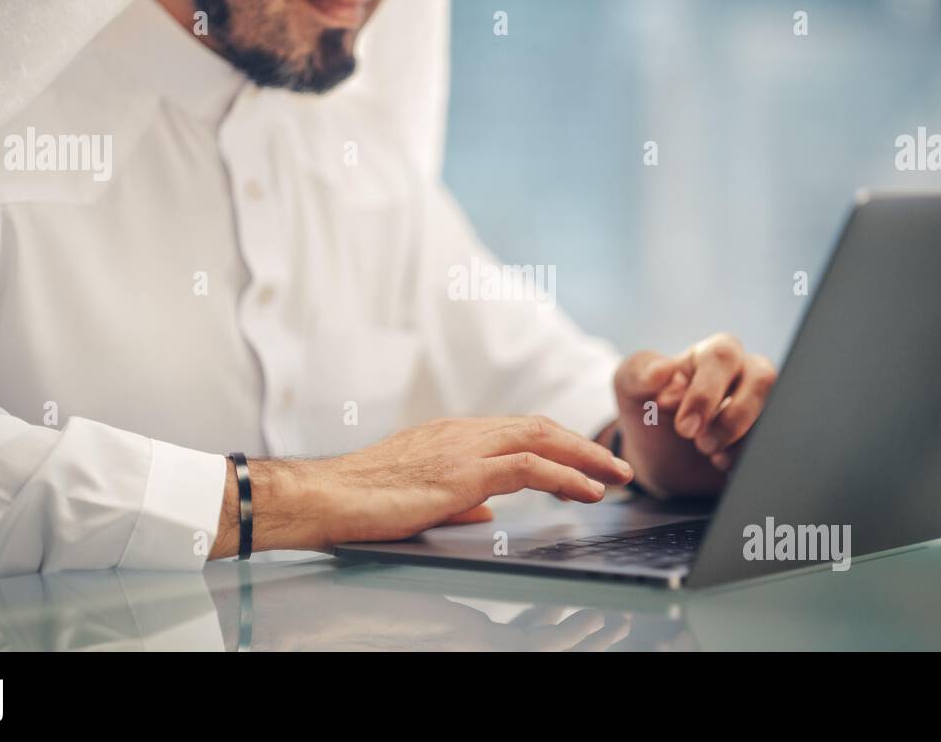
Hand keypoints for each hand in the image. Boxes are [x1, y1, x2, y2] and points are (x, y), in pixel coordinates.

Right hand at [219, 416, 633, 555]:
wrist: (323, 496)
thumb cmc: (360, 501)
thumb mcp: (419, 497)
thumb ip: (459, 500)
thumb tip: (490, 512)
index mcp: (452, 435)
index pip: (519, 431)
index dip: (559, 444)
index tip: (587, 461)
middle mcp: (462, 432)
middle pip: (539, 427)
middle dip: (584, 446)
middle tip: (617, 467)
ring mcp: (463, 448)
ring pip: (542, 440)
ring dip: (586, 458)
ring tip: (617, 477)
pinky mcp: (462, 473)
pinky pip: (528, 468)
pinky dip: (565, 476)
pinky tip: (587, 490)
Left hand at [613, 334, 776, 497]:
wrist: (655, 456)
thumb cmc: (646, 408)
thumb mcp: (630, 386)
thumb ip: (640, 373)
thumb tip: (662, 370)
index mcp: (711, 354)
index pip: (723, 355)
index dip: (706, 390)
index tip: (684, 427)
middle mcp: (743, 374)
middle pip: (762, 378)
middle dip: (733, 415)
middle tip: (700, 443)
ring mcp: (759, 406)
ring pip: (775, 411)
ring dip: (743, 438)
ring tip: (710, 454)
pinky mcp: (764, 436)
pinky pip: (774, 441)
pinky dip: (750, 456)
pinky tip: (723, 464)